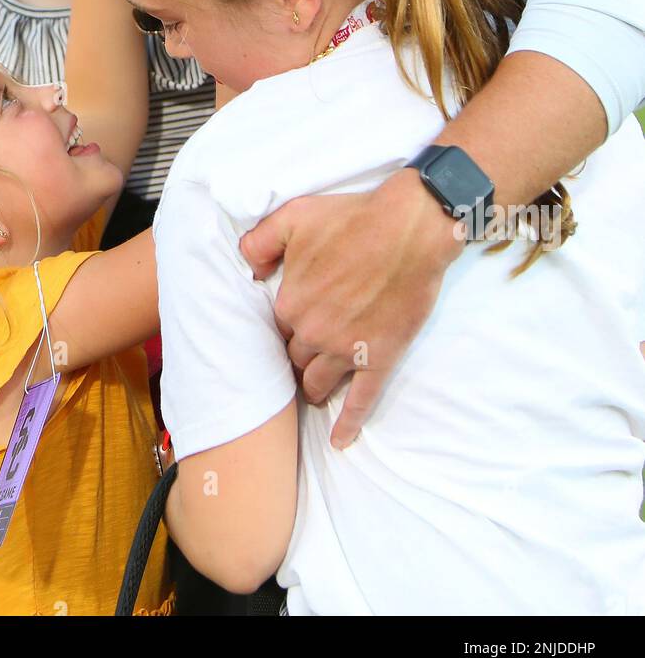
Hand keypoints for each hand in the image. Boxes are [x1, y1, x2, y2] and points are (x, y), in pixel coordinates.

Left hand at [239, 170, 462, 447]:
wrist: (409, 228)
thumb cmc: (352, 218)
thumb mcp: (294, 216)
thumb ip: (260, 241)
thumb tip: (247, 268)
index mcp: (291, 303)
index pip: (275, 328)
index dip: (285, 325)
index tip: (292, 324)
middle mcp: (313, 333)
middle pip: (295, 358)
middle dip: (298, 357)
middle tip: (304, 355)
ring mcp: (346, 350)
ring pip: (318, 383)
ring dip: (314, 386)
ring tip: (315, 388)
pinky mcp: (378, 358)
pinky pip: (360, 401)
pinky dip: (349, 424)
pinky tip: (341, 440)